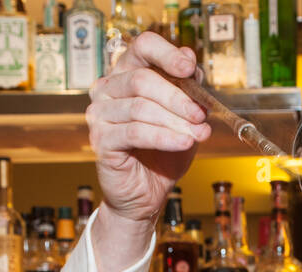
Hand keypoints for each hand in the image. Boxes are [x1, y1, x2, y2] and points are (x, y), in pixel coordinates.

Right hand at [85, 32, 211, 226]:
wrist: (146, 194)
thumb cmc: (163, 153)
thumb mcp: (184, 118)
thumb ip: (188, 88)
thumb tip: (189, 57)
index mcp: (126, 74)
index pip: (142, 47)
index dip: (167, 54)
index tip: (189, 68)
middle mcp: (107, 89)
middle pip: (142, 79)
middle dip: (178, 97)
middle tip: (201, 115)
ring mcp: (100, 114)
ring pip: (141, 107)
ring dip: (175, 121)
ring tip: (198, 134)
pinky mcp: (100, 140)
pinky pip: (135, 132)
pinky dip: (165, 137)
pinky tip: (184, 143)